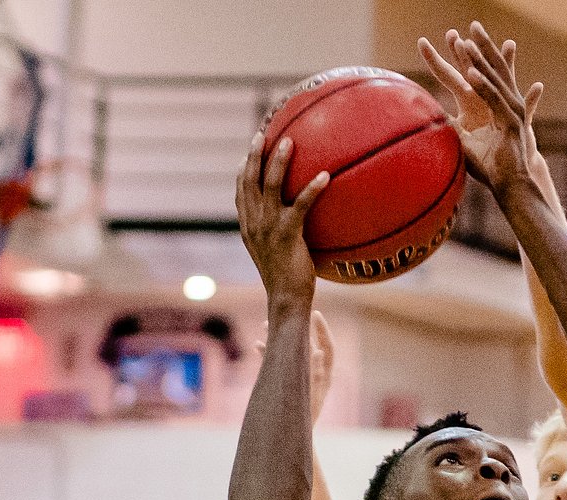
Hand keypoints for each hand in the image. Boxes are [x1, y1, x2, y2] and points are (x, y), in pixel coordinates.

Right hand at [236, 133, 328, 306]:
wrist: (286, 299)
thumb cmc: (288, 279)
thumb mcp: (278, 252)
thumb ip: (281, 232)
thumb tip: (299, 218)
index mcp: (248, 226)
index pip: (240, 191)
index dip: (243, 167)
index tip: (250, 148)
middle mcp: (253, 223)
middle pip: (249, 180)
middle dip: (254, 153)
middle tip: (263, 132)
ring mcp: (268, 228)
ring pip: (270, 186)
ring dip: (279, 160)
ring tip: (290, 141)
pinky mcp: (287, 234)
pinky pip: (301, 205)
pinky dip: (312, 188)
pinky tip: (326, 176)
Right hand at [252, 308, 335, 418]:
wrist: (295, 435)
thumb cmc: (307, 418)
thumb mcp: (312, 395)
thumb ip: (315, 373)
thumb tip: (320, 350)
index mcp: (325, 374)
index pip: (327, 346)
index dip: (322, 329)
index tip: (315, 314)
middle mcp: (313, 372)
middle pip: (305, 345)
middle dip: (295, 329)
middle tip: (288, 313)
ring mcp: (298, 376)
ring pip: (289, 352)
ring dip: (278, 340)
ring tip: (265, 325)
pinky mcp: (286, 382)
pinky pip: (278, 364)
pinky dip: (269, 354)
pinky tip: (257, 345)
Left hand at [419, 23, 543, 193]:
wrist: (510, 185)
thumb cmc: (489, 167)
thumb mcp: (463, 143)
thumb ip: (449, 128)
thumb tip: (428, 122)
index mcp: (486, 104)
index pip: (470, 74)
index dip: (455, 58)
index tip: (435, 43)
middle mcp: (499, 102)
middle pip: (489, 67)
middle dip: (479, 46)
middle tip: (471, 24)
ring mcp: (507, 110)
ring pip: (492, 79)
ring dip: (477, 60)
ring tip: (464, 42)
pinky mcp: (511, 122)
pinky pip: (494, 100)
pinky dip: (484, 87)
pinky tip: (471, 74)